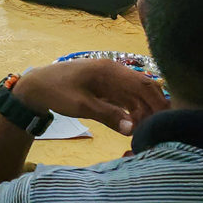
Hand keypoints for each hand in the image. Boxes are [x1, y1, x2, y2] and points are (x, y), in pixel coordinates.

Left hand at [11, 58, 167, 134]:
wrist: (37, 87)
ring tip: (146, 132)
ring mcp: (110, 80)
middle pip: (143, 89)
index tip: (165, 121)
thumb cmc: (57, 92)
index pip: (143, 83)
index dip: (157, 101)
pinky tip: (134, 126)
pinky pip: (125, 99)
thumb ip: (107, 115)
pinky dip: (132, 111)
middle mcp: (114, 72)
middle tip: (157, 130)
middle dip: (153, 108)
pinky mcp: (105, 89)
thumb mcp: (81, 105)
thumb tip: (132, 129)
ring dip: (143, 111)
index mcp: (109, 70)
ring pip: (136, 95)